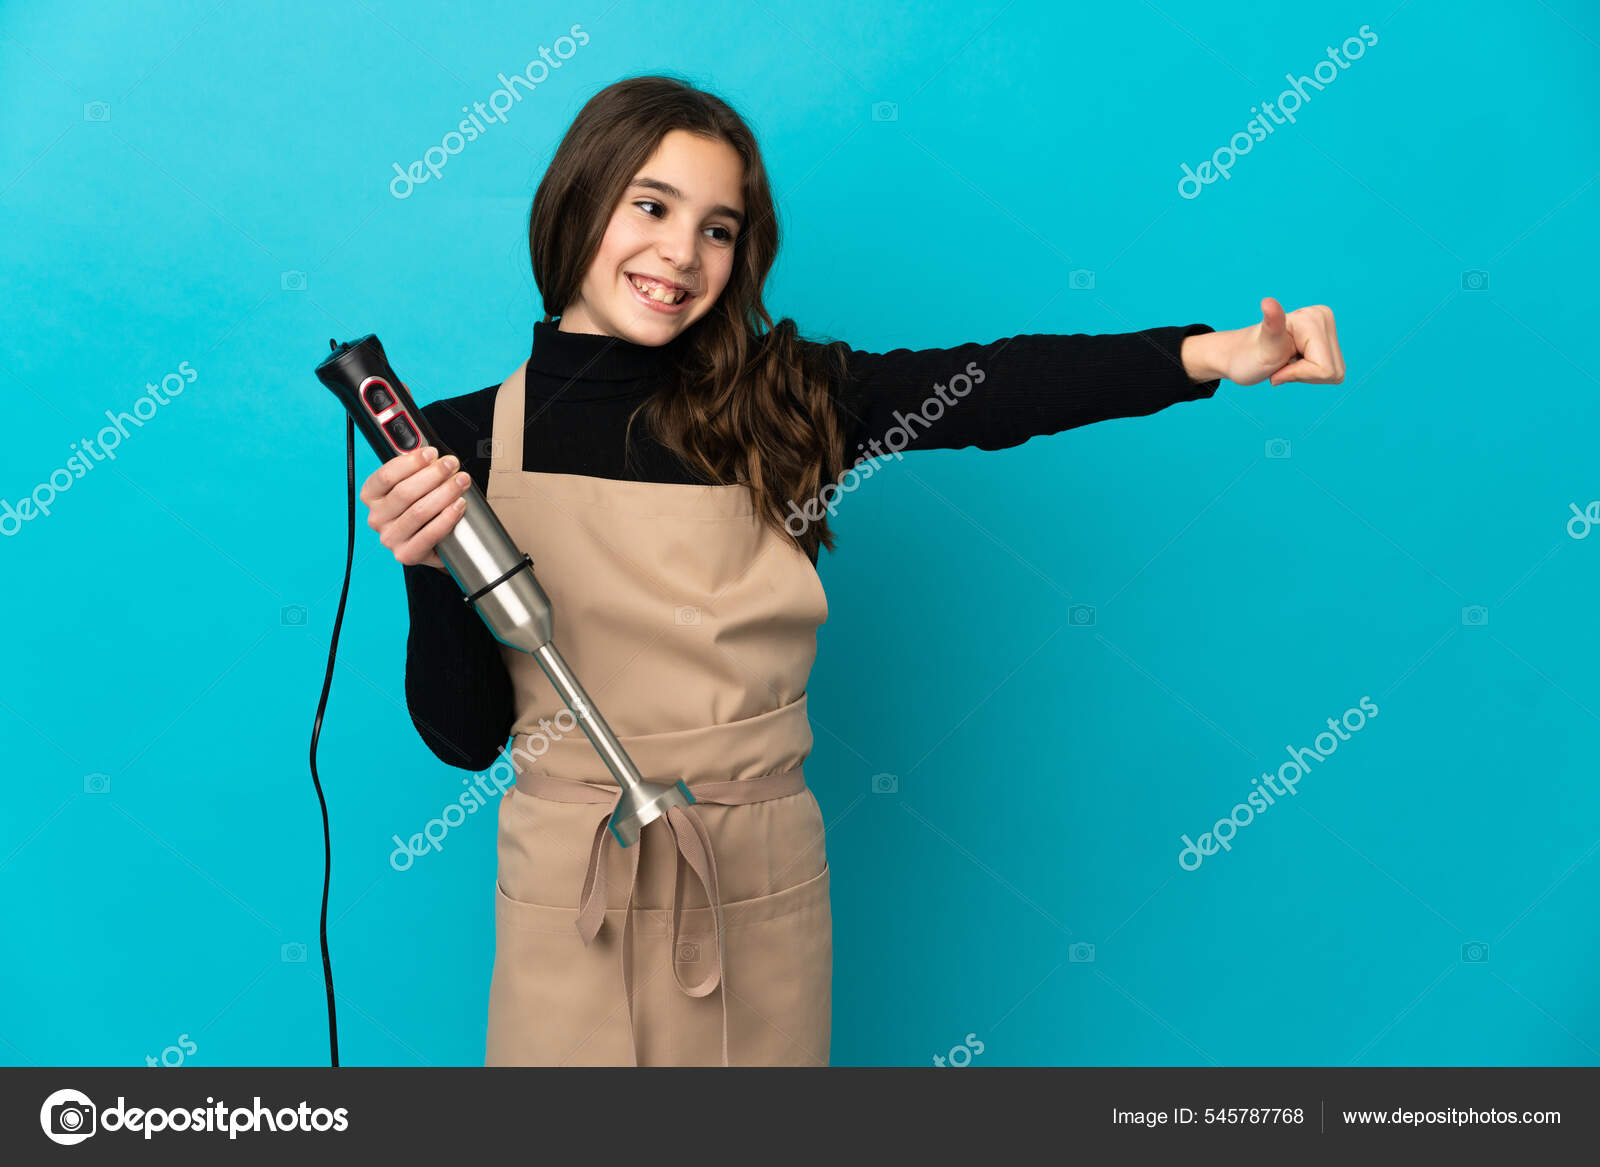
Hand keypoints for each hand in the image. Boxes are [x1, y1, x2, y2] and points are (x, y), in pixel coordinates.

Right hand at [358, 445, 471, 570]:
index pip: (386, 475)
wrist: (428, 542)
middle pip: (405, 492)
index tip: (431, 453)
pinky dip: (447, 517)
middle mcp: (376, 517)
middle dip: (433, 475)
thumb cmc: (420, 507)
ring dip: (444, 493)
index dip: (411, 462)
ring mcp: (390, 538)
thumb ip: (416, 468)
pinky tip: (458, 505)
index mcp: (372, 496)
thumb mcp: (412, 485)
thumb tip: (431, 452)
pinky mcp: (406, 554)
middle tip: (452, 465)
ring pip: (419, 511)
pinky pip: (430, 534)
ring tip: (461, 482)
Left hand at [1184, 298, 1344, 386]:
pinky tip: (1293, 363)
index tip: (1278, 365)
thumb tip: (1268, 303)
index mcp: (1314, 318)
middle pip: (1332, 370)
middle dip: (1304, 375)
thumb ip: (1272, 324)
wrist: (1240, 355)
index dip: (1299, 374)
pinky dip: (1309, 374)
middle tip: (1280, 365)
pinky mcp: (1328, 340)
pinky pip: (1331, 372)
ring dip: (1306, 376)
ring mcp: (1328, 328)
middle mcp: (1324, 317)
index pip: (1324, 367)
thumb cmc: (1248, 354)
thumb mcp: (1263, 344)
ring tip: (1285, 364)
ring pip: (1334, 373)